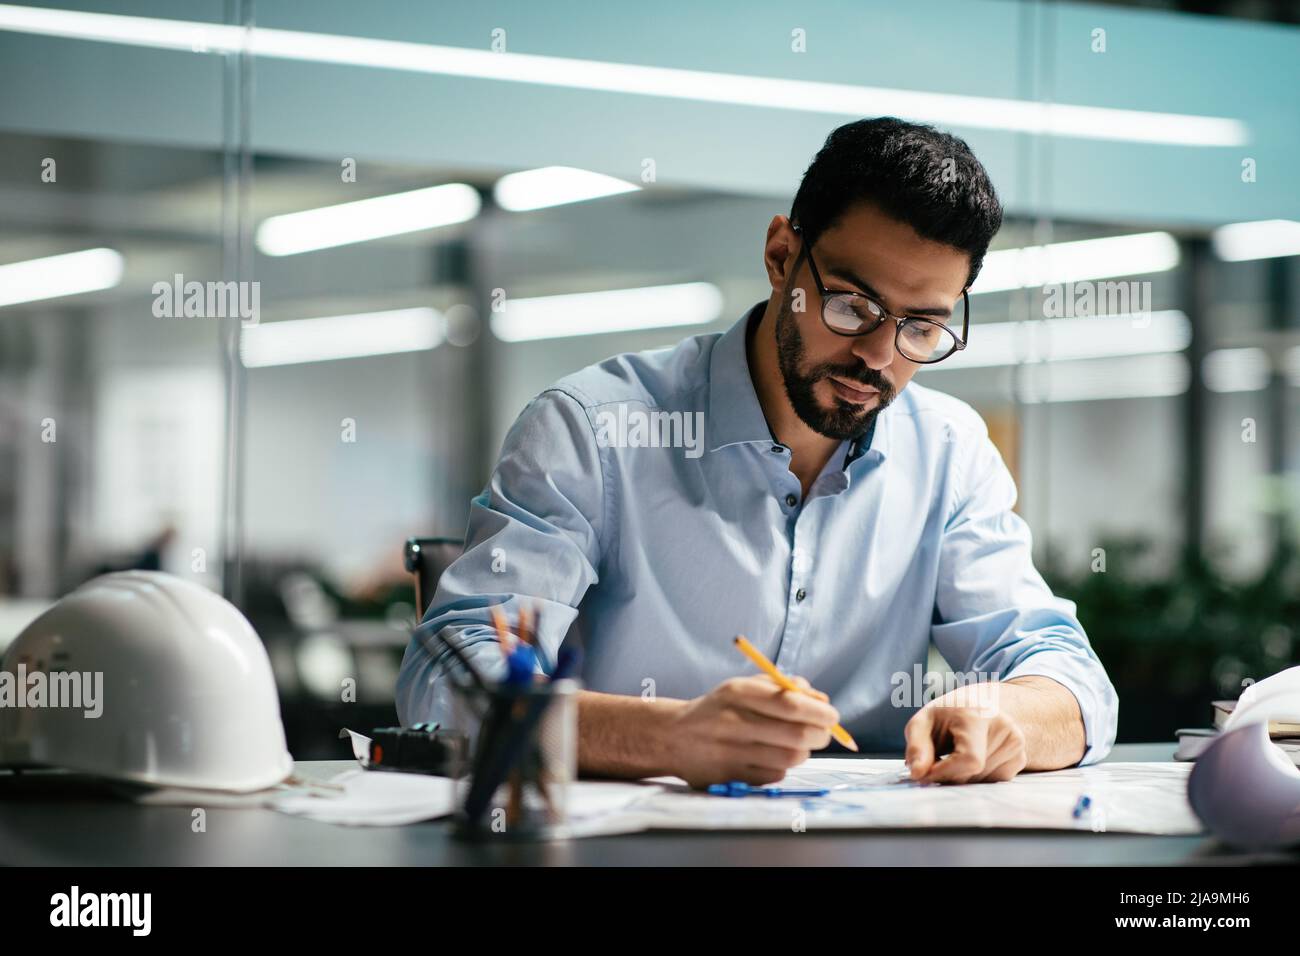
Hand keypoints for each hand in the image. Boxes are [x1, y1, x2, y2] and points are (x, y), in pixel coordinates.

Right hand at [666, 675, 837, 788]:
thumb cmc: (720, 709)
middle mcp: (732, 722)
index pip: (791, 704)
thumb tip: (820, 701)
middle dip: (820, 735)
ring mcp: (730, 753)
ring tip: (796, 744)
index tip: (832, 716)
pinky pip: (775, 775)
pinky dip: (782, 767)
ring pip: (790, 758)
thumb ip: (782, 687)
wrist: (674, 737)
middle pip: (797, 735)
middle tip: (823, 733)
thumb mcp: (743, 686)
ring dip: (803, 752)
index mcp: (737, 692)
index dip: (819, 713)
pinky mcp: (730, 777)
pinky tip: (771, 757)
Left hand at [904, 682, 1027, 783]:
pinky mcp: (1021, 757)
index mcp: (978, 715)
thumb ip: (917, 747)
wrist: (980, 703)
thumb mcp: (923, 722)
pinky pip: (992, 781)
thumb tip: (918, 774)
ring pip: (981, 781)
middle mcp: (1003, 727)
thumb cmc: (947, 715)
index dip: (945, 773)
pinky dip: (978, 777)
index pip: (970, 760)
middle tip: (940, 757)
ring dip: (963, 776)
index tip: (925, 774)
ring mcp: (1015, 743)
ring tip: (959, 752)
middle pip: (972, 773)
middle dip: (950, 774)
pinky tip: (975, 756)